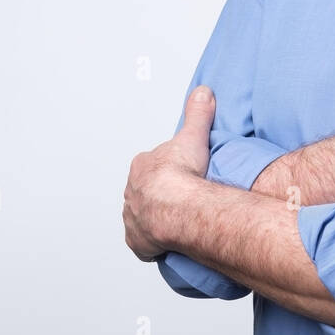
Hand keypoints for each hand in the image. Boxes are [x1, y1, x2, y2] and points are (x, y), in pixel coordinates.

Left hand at [123, 85, 214, 261]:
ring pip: (142, 216)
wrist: (177, 208)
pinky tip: (166, 243)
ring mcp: (133, 217)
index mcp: (142, 166)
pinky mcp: (137, 241)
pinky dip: (152, 243)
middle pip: (145, 191)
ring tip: (177, 223)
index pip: (151, 165)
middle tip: (182, 200)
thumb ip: (198, 113)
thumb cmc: (183, 173)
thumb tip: (203, 91)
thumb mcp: (193, 136)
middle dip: (159, 195)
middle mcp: (131, 191)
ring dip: (155, 219)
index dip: (166, 169)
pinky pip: (143, 242)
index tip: (181, 174)